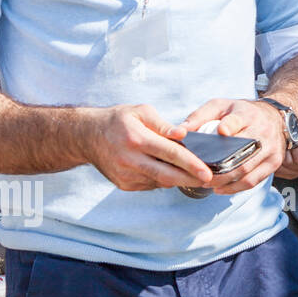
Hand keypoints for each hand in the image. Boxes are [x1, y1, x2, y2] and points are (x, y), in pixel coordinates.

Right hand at [84, 104, 212, 191]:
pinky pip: (151, 185)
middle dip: (191, 179)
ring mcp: (125, 175)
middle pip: (167, 175)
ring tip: (195, 174)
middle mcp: (130, 160)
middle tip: (210, 180)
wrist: (87, 136)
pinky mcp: (123, 185)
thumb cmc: (119, 120)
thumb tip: (183, 134)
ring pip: (160, 182)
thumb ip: (163, 124)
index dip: (191, 164)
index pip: (170, 154)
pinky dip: (164, 180)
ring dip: (179, 179)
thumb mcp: (141, 112)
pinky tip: (171, 171)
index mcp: (137, 139)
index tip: (208, 172)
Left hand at [174, 98, 287, 194]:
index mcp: (247, 114)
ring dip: (224, 181)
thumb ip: (200, 116)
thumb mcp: (221, 106)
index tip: (221, 131)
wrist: (275, 117)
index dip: (230, 126)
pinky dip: (235, 188)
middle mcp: (262, 131)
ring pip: (246, 170)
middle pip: (240, 153)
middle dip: (218, 167)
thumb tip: (179, 131)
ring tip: (207, 184)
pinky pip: (253, 181)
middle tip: (200, 174)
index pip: (238, 120)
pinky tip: (220, 188)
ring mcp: (270, 149)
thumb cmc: (242, 112)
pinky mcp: (274, 163)